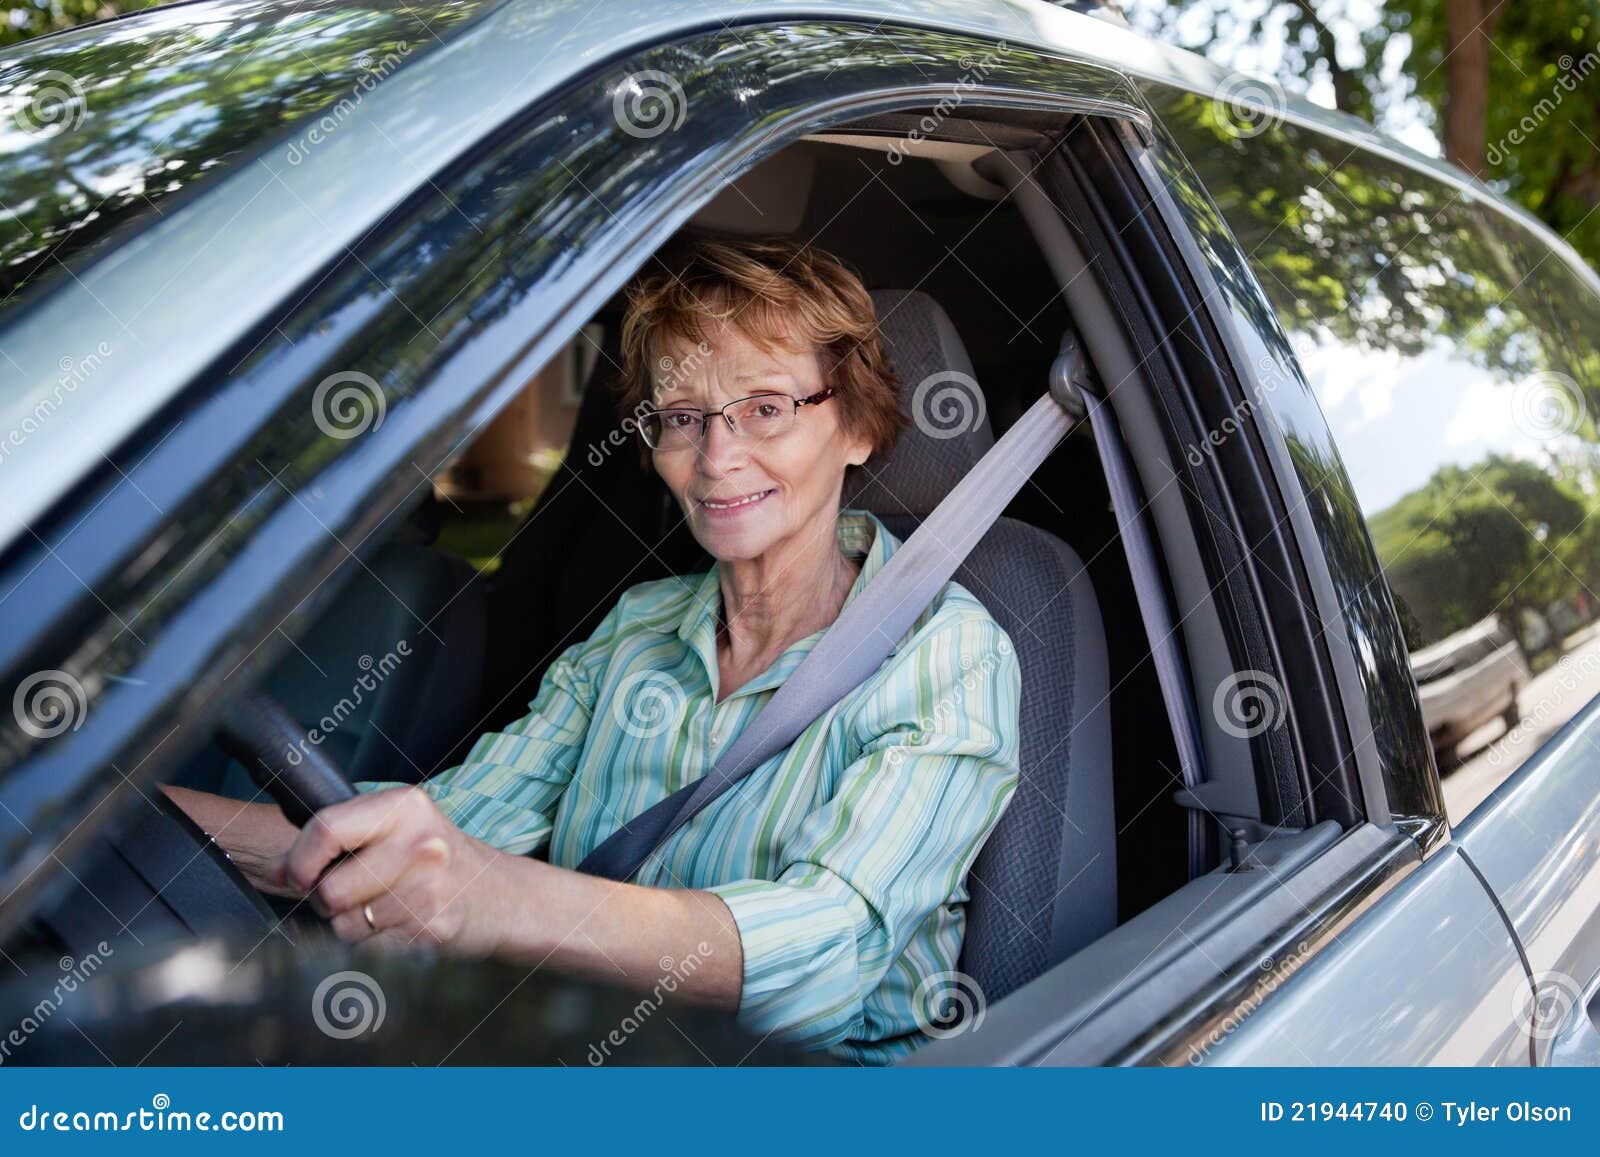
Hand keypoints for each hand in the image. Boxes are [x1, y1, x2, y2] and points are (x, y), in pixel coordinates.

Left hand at [267, 785, 505, 953]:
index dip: (300, 861)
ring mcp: (428, 888)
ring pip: (346, 926)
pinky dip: (376, 946)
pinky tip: (402, 926)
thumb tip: (273, 867)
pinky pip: (370, 950)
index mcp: (405, 806)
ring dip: (354, 926)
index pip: (325, 828)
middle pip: (330, 890)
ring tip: (386, 908)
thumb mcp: (397, 828)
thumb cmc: (440, 859)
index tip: (300, 875)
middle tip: (355, 893)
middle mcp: (418, 843)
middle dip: (329, 901)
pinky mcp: (430, 929)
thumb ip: (338, 838)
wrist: (501, 895)